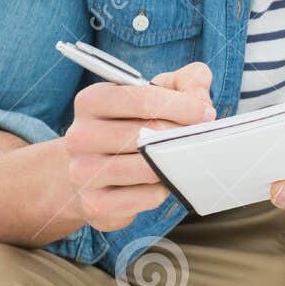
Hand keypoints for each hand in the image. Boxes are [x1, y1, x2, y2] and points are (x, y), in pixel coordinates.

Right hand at [61, 62, 214, 231]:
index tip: (206, 113)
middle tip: (200, 136)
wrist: (96, 172)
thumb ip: (186, 81)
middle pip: (146, 134)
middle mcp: (79, 136)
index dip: (184, 106)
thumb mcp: (158, 92)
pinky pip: (145, 197)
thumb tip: (200, 97)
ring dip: (173, 162)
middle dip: (181, 134)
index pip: (145, 99)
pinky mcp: (94, 204)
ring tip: (182, 156)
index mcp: (91, 100)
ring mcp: (82, 172)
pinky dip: (163, 189)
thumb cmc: (134, 124)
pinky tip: (162, 180)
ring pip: (146, 168)